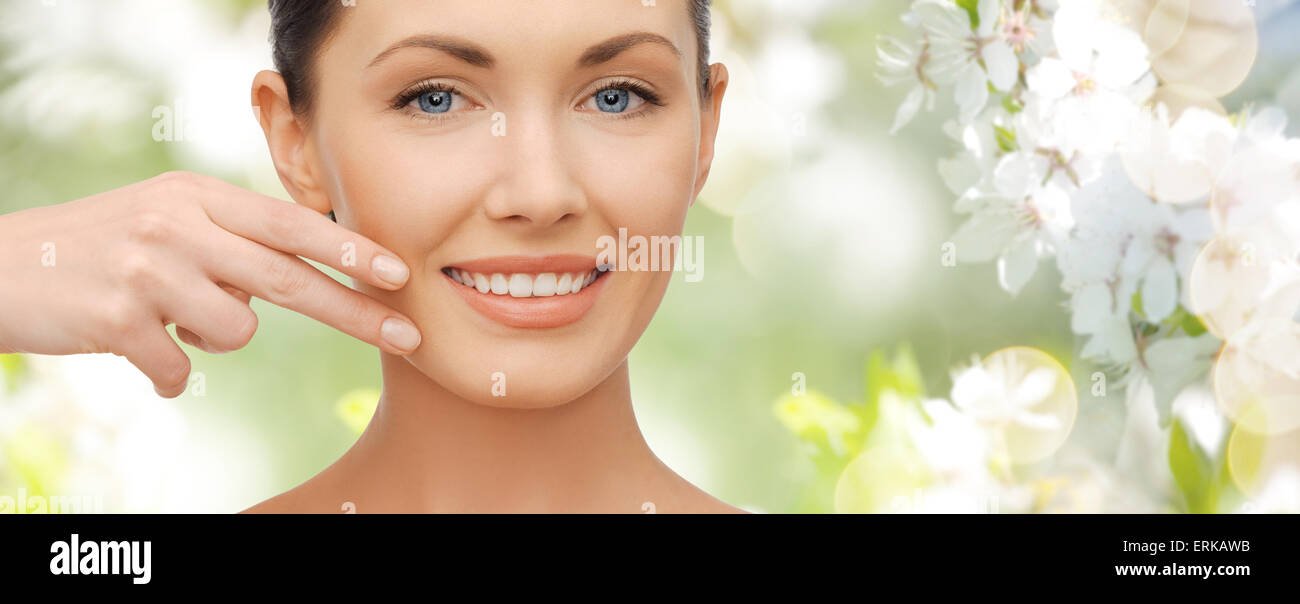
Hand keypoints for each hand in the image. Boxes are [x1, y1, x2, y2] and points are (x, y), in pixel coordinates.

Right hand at [0, 171, 421, 396]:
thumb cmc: (105, 248)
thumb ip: (234, 238)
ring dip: (212, 337)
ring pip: (236, 330)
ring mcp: (146, 269)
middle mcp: (176, 224)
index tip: (398, 272)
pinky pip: (179, 368)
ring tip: (167, 316)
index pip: (289, 222)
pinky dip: (166, 373)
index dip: (348, 248)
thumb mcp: (169, 218)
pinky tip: (133, 347)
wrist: (2, 269)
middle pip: (287, 277)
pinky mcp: (115, 317)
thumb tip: (308, 276)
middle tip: (408, 335)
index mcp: (197, 195)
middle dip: (355, 311)